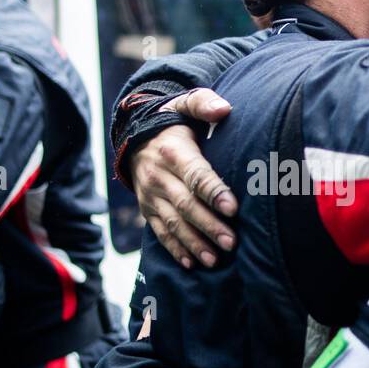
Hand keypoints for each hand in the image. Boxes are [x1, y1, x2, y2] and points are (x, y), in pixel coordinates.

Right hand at [131, 88, 237, 267]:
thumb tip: (224, 108)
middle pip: (186, 205)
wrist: (135, 136)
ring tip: (215, 260)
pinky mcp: (147, 210)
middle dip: (209, 225)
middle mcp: (158, 176)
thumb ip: (203, 103)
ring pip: (173, 224)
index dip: (214, 192)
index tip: (233, 208)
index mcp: (173, 152)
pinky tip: (192, 263)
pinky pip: (160, 233)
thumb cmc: (173, 122)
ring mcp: (150, 196)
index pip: (196, 175)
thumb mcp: (184, 104)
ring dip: (194, 243)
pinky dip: (175, 249)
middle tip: (232, 242)